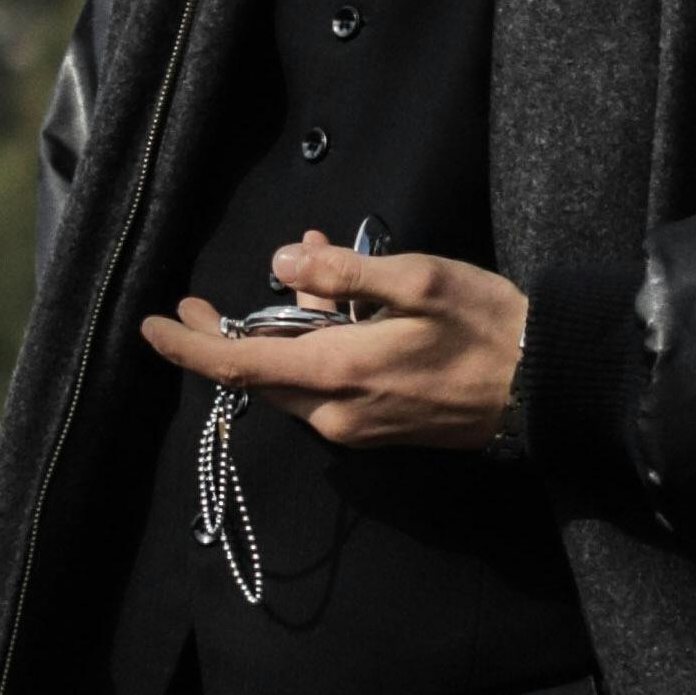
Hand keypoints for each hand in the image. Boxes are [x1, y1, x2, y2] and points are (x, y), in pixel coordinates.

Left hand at [137, 233, 529, 453]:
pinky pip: (323, 392)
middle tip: (198, 304)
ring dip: (279, 340)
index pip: (238, 364)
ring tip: (298, 285)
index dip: (188, 346)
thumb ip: (346, 274)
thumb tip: (285, 262)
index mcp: (336, 373)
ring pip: (291, 383)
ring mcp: (356, 430)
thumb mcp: (419, 280)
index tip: (150, 325)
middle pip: (258, 376)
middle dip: (225, 338)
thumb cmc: (487, 326)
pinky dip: (312, 353)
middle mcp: (335, 414)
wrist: (545, 388)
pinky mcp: (378, 432)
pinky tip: (334, 316)